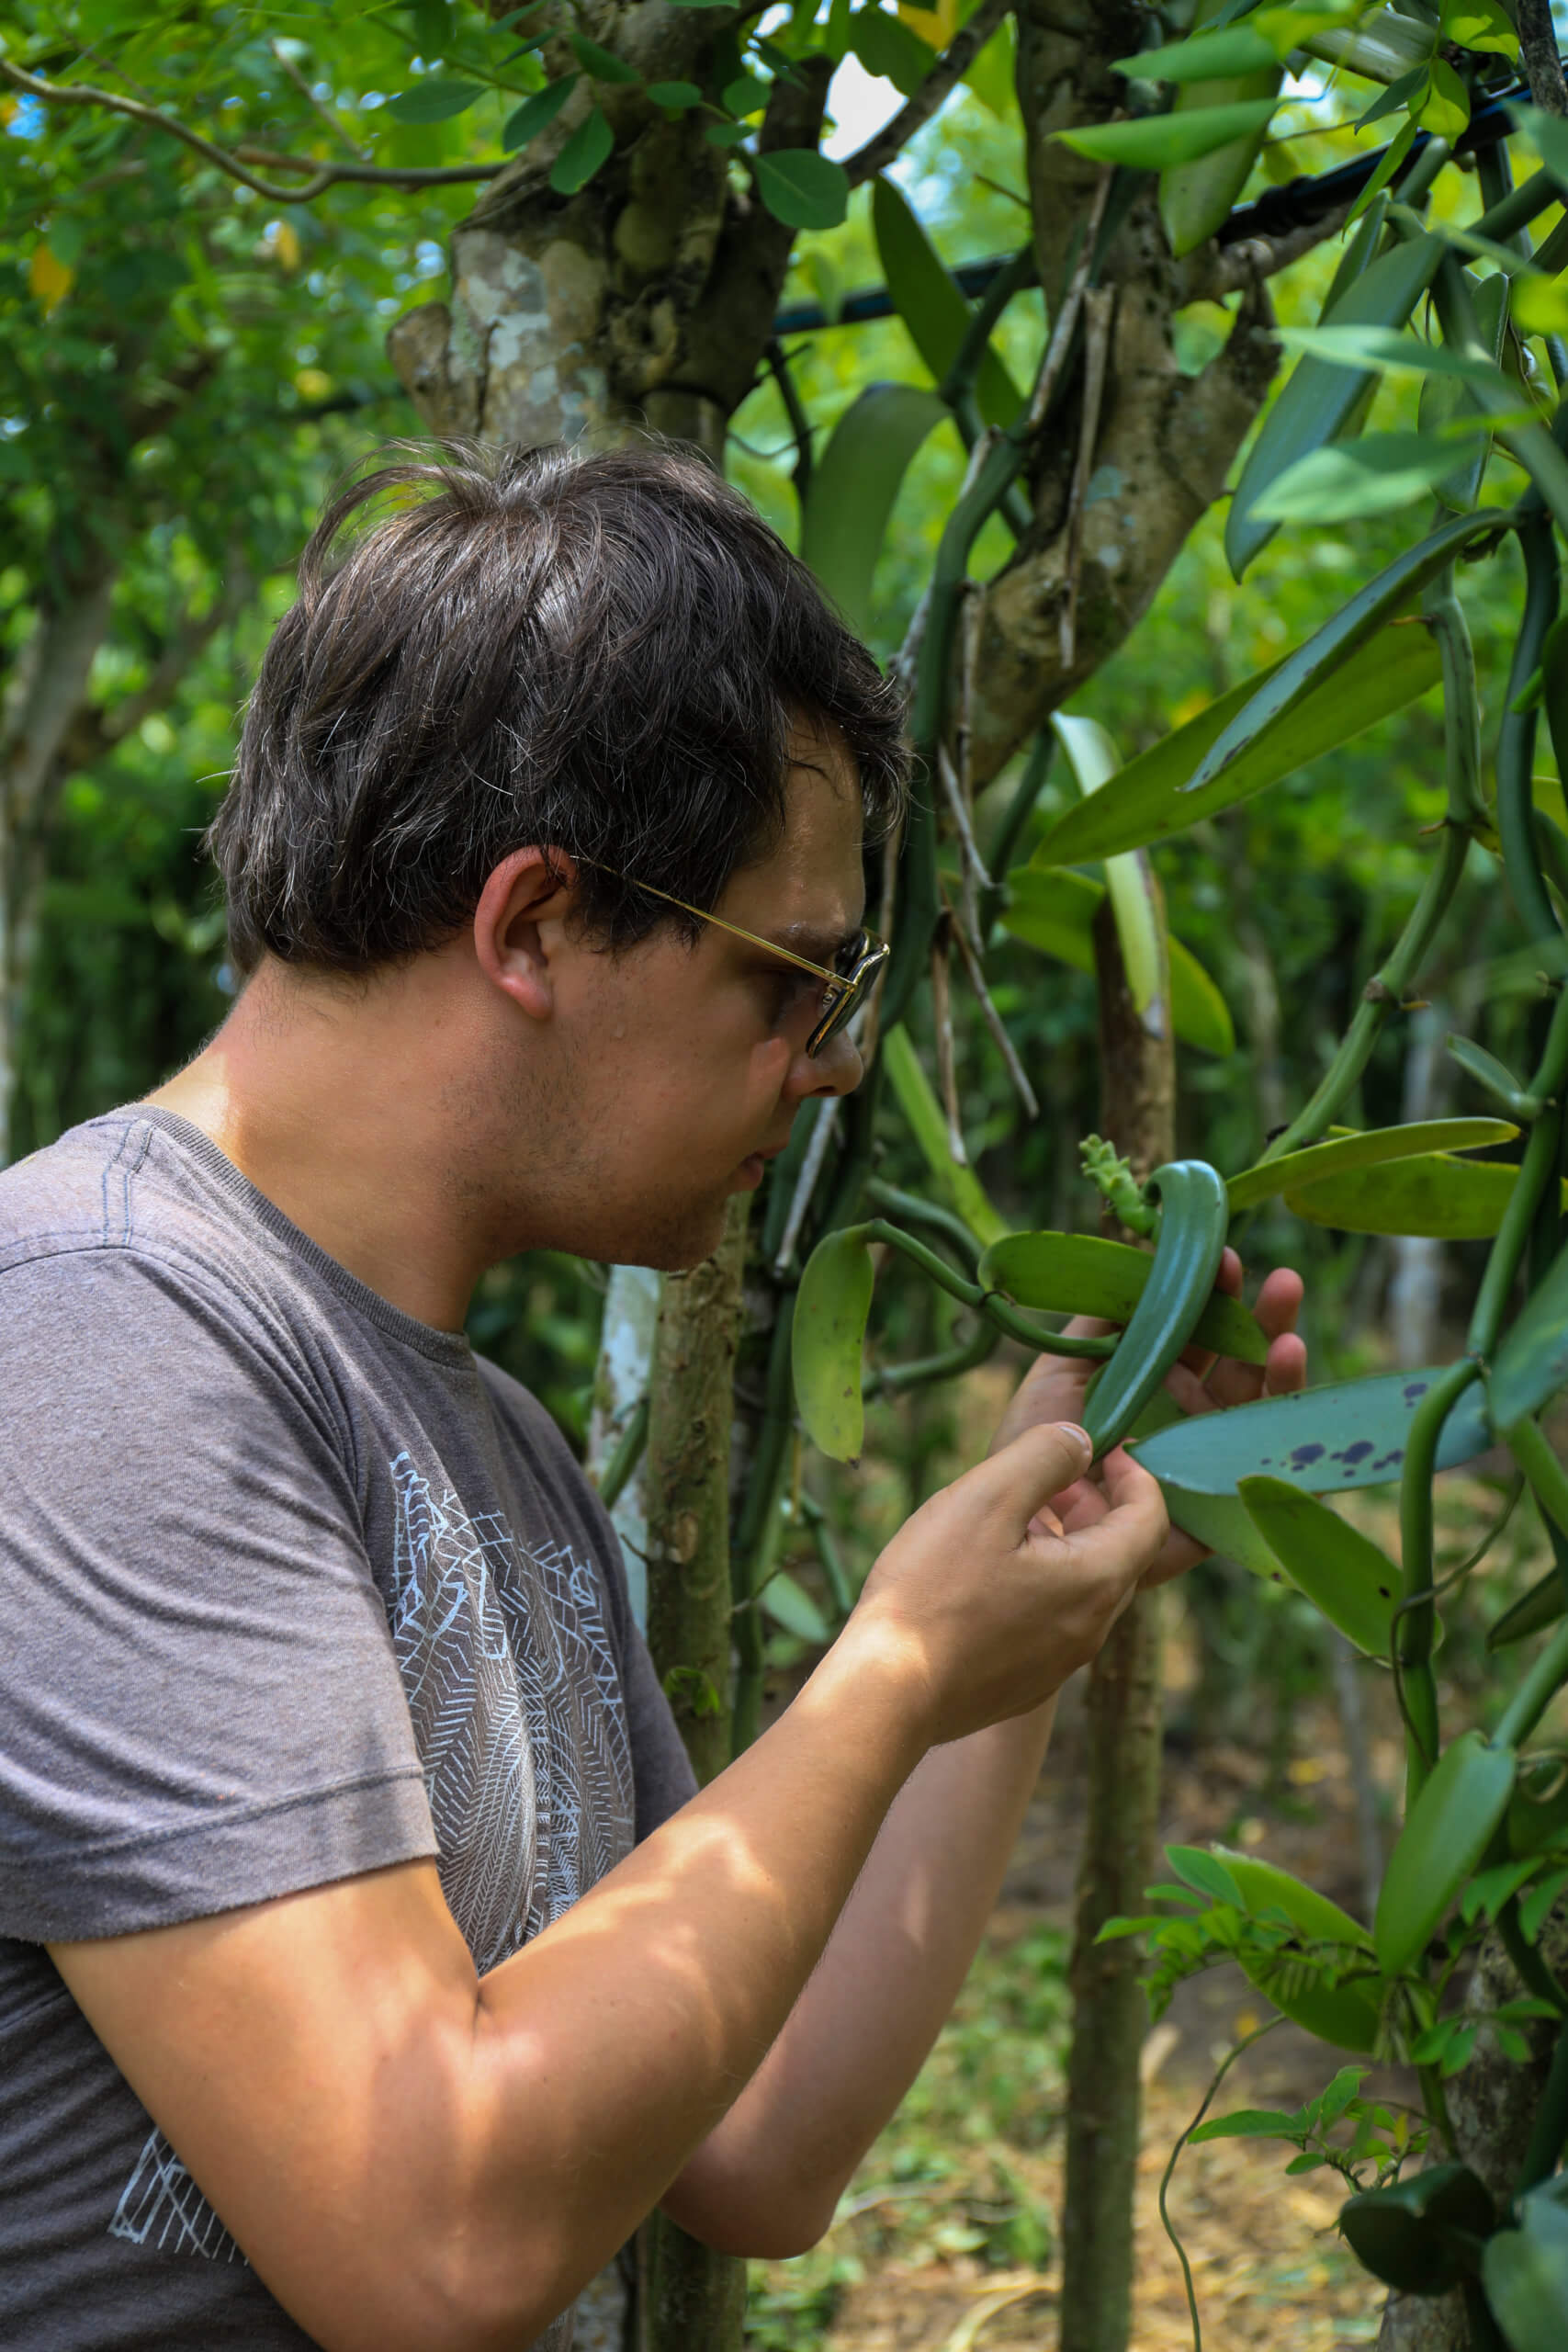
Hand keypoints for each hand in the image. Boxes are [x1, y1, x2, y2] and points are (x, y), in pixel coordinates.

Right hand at [847, 1421, 1169, 1745]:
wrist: (885, 1693)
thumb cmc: (932, 1590)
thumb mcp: (987, 1498)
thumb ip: (1044, 1456)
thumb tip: (1081, 1441)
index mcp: (1095, 1581)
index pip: (1150, 1519)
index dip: (1136, 1474)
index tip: (1106, 1447)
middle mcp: (1091, 1629)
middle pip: (1120, 1554)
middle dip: (1097, 1506)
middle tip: (1054, 1475)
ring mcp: (1059, 1664)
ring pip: (1083, 1589)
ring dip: (1067, 1545)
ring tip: (1014, 1517)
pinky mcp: (1025, 1683)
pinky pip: (1052, 1622)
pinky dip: (1042, 1583)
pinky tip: (989, 1571)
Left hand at [988, 1250, 1306, 1585]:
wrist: (1017, 1522)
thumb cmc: (1035, 1445)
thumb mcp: (1062, 1369)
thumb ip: (1100, 1322)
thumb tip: (1140, 1265)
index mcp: (1157, 1384)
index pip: (1200, 1334)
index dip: (1215, 1298)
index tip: (1222, 1261)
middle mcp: (1188, 1421)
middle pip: (1240, 1366)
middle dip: (1263, 1322)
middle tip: (1283, 1285)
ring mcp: (1202, 1465)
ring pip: (1256, 1414)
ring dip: (1277, 1371)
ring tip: (1288, 1337)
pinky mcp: (1210, 1517)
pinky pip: (1252, 1480)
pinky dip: (1274, 1446)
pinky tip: (1281, 1418)